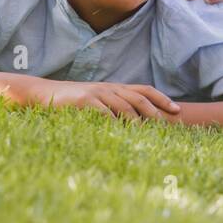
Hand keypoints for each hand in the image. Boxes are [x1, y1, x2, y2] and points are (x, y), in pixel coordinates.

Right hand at [38, 80, 181, 120]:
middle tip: (168, 126)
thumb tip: (134, 123)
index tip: (177, 110)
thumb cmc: (73, 101)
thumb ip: (114, 107)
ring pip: (124, 106)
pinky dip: (114, 123)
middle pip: (138, 99)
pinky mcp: (84, 101)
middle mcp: (109, 88)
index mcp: (115, 88)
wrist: (45, 93)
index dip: (162, 98)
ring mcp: (97, 93)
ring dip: (137, 121)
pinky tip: (121, 134)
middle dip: (155, 112)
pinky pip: (104, 113)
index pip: (144, 90)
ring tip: (148, 135)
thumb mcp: (97, 100)